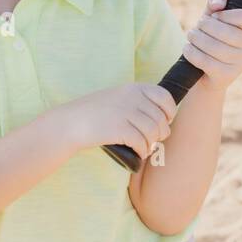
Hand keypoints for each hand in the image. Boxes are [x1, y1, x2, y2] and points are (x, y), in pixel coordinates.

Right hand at [54, 82, 177, 158]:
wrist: (71, 122)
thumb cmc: (96, 112)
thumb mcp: (119, 97)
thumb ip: (139, 102)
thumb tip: (164, 119)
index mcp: (134, 87)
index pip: (164, 97)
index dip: (169, 111)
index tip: (166, 121)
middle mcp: (133, 97)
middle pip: (160, 118)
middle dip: (161, 133)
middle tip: (153, 139)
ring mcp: (126, 112)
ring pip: (153, 132)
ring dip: (152, 143)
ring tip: (145, 148)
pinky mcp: (120, 128)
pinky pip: (141, 142)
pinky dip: (143, 151)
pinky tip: (139, 153)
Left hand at [181, 0, 241, 91]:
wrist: (208, 72)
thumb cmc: (214, 36)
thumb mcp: (215, 15)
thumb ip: (217, 0)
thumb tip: (216, 4)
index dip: (225, 15)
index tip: (214, 16)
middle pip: (227, 32)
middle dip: (205, 26)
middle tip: (198, 25)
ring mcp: (241, 63)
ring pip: (214, 47)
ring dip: (196, 38)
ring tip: (192, 35)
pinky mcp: (226, 76)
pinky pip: (205, 61)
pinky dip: (192, 52)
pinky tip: (188, 47)